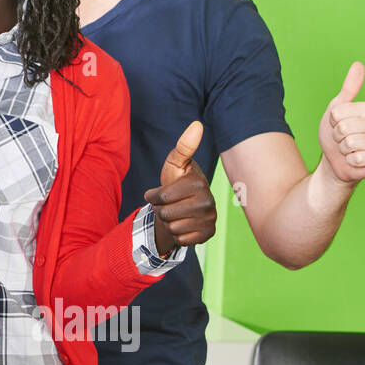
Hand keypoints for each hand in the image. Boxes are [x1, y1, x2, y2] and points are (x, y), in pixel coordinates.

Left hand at [144, 121, 216, 252]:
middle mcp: (209, 202)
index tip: (157, 193)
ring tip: (176, 213)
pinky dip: (178, 234)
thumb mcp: (174, 164)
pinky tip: (184, 225)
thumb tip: (197, 124)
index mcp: (199, 183)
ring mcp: (210, 219)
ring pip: (173, 228)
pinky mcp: (208, 234)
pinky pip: (182, 240)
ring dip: (169, 222)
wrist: (182, 207)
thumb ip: (183, 147)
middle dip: (161, 210)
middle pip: (166, 214)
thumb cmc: (176, 182)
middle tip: (169, 204)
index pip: (162, 197)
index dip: (154, 196)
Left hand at [318, 62, 364, 183]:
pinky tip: (355, 160)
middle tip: (341, 139)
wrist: (334, 160)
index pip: (339, 112)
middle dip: (337, 136)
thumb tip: (358, 65)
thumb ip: (348, 88)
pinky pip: (358, 157)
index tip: (336, 124)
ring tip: (347, 149)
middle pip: (344, 127)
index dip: (332, 120)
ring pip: (350, 143)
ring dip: (343, 149)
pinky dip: (350, 161)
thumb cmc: (334, 134)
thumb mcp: (336, 108)